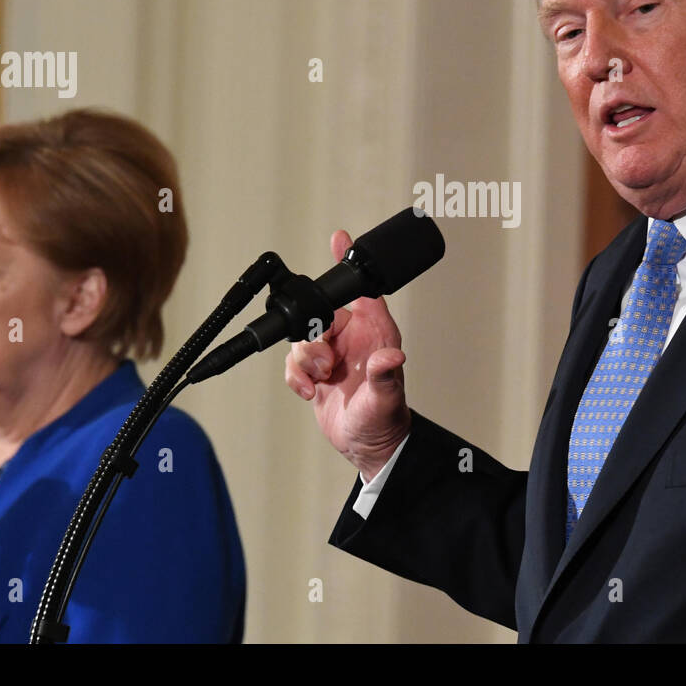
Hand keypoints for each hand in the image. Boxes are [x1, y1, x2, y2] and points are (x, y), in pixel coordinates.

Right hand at [284, 229, 410, 481]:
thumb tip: (392, 358)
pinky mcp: (314, 370)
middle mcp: (351, 337)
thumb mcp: (386, 400)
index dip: (348, 265)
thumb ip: (385, 377)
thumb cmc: (386, 420)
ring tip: (319, 382)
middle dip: (313, 337)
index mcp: (374, 332)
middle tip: (323, 364)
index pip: (362, 290)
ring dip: (304, 361)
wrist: (367, 446)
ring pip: (302, 338)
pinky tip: (309, 392)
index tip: (339, 239)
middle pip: (320, 315)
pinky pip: (293, 361)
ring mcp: (331, 353)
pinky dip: (296, 376)